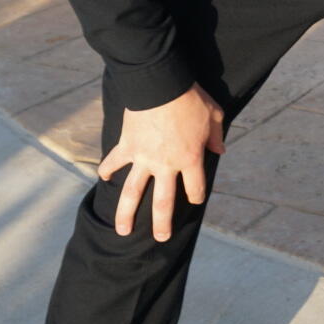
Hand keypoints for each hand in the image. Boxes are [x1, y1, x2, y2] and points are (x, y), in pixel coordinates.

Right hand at [97, 83, 225, 241]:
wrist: (161, 85)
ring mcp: (143, 158)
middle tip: (161, 238)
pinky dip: (107, 169)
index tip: (195, 199)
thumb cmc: (191, 99)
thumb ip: (217, 137)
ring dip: (126, 213)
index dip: (196, 195)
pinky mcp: (126, 146)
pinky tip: (104, 178)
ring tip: (122, 231)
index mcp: (190, 159)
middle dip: (161, 223)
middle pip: (163, 202)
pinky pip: (114, 161)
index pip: (195, 188)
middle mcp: (166, 165)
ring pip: (132, 192)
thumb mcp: (214, 115)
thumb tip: (220, 151)